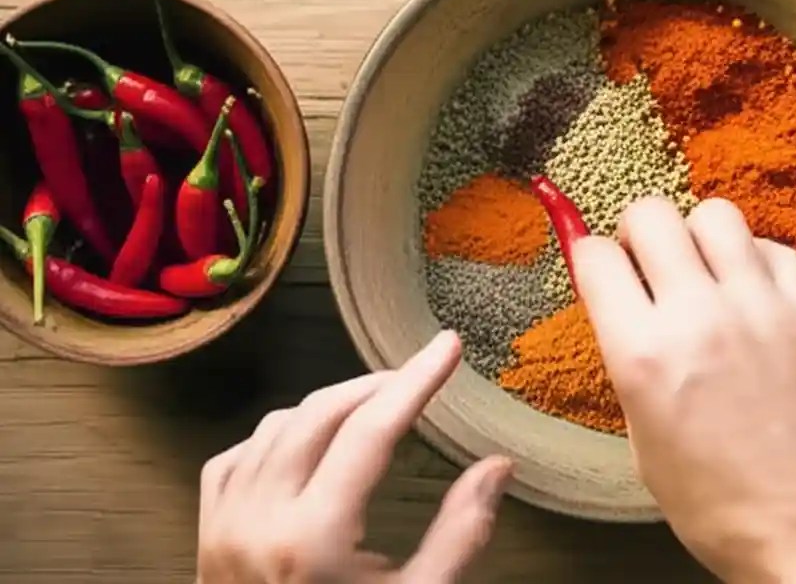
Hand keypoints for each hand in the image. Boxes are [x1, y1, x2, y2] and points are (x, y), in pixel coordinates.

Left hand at [197, 332, 511, 583]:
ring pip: (277, 424)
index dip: (415, 381)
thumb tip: (497, 467)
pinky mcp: (206, 534)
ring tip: (375, 409)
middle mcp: (260, 520)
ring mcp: (224, 525)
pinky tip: (310, 442)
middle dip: (377, 385)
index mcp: (315, 538)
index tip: (446, 348)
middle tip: (419, 378)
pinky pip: (239, 454)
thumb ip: (460, 535)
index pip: (371, 430)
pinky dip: (279, 434)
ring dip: (330, 406)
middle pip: (322, 413)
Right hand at [573, 197, 795, 582]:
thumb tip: (620, 299)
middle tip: (647, 261)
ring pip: (716, 214)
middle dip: (637, 231)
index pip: (594, 255)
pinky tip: (751, 292)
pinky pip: (776, 249)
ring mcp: (760, 309)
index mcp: (642, 355)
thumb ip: (628, 357)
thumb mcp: (639, 433)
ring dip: (698, 236)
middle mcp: (698, 317)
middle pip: (651, 214)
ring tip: (703, 271)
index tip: (598, 265)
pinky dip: (756, 260)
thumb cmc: (712, 500)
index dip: (589, 255)